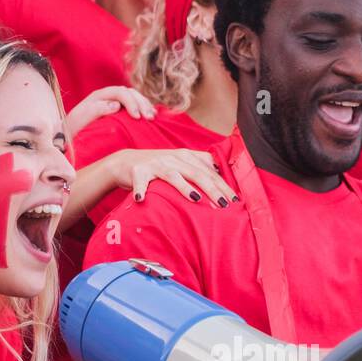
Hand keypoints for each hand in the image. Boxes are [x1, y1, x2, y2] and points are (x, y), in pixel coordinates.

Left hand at [65, 86, 155, 137]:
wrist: (68, 136)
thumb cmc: (74, 129)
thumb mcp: (82, 119)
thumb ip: (97, 110)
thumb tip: (116, 105)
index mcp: (99, 96)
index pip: (120, 92)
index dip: (131, 102)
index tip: (137, 117)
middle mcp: (108, 97)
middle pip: (130, 93)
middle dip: (141, 104)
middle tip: (149, 118)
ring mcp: (114, 104)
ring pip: (135, 98)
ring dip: (145, 106)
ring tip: (152, 117)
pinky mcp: (118, 113)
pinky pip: (135, 107)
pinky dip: (143, 110)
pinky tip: (150, 118)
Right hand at [109, 148, 237, 206]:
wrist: (126, 162)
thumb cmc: (158, 167)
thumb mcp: (180, 162)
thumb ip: (198, 164)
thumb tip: (218, 169)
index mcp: (186, 156)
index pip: (209, 171)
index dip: (222, 184)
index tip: (235, 199)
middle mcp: (173, 158)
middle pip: (197, 173)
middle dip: (212, 189)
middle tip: (224, 204)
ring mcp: (156, 164)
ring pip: (173, 176)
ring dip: (185, 188)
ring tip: (196, 199)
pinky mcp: (138, 171)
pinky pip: (141, 182)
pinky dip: (141, 190)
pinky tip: (142, 199)